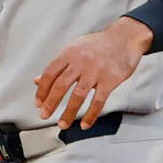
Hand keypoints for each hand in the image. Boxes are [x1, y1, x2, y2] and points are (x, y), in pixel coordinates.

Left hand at [33, 17, 152, 129]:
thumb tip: (37, 80)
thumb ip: (58, 65)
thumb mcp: (74, 49)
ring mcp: (96, 71)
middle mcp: (80, 62)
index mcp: (69, 53)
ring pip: (78, 96)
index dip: (42, 90)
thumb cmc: (98, 44)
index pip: (50, 73)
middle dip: (50, 103)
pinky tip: (84, 124)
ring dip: (68, 113)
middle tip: (44, 115)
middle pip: (61, 85)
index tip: (38, 103)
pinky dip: (90, 115)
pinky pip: (98, 101)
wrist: (125, 38)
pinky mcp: (110, 80)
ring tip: (62, 124)